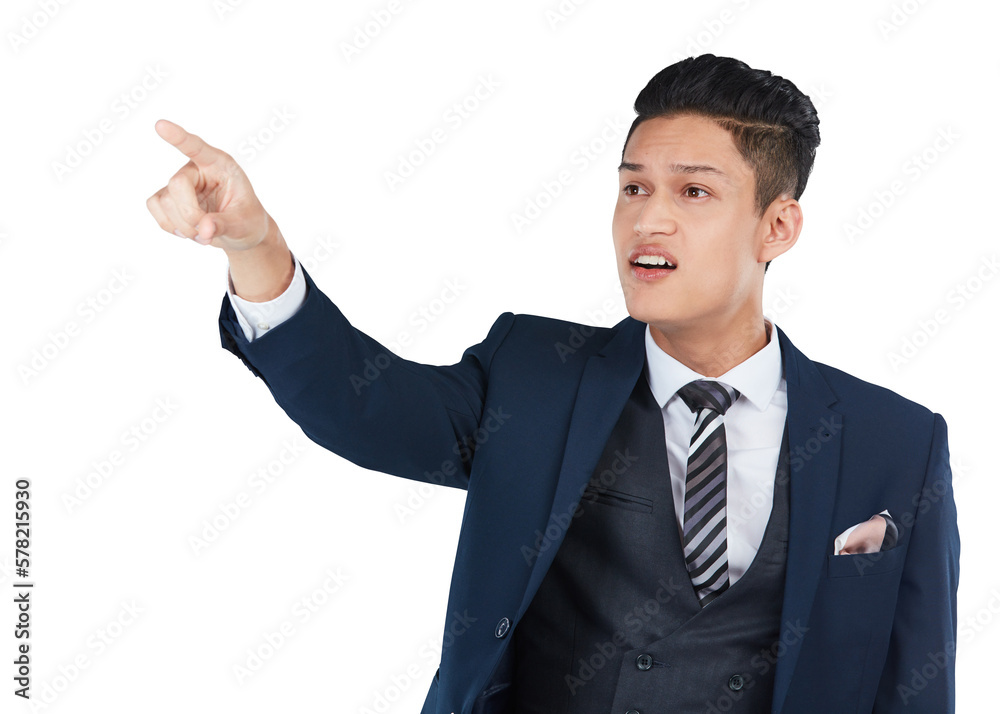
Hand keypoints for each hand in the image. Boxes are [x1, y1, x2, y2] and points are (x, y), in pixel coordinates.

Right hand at [146, 119, 272, 251]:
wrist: (241, 233)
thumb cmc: (248, 221)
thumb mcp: (244, 224)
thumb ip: (225, 225)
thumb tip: (204, 229)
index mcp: (220, 165)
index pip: (196, 147)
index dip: (179, 137)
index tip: (160, 125)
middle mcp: (197, 168)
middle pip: (176, 184)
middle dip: (189, 215)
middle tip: (207, 232)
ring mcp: (180, 181)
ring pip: (164, 201)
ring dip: (182, 225)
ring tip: (204, 234)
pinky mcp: (168, 196)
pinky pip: (154, 207)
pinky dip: (170, 225)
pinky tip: (189, 231)